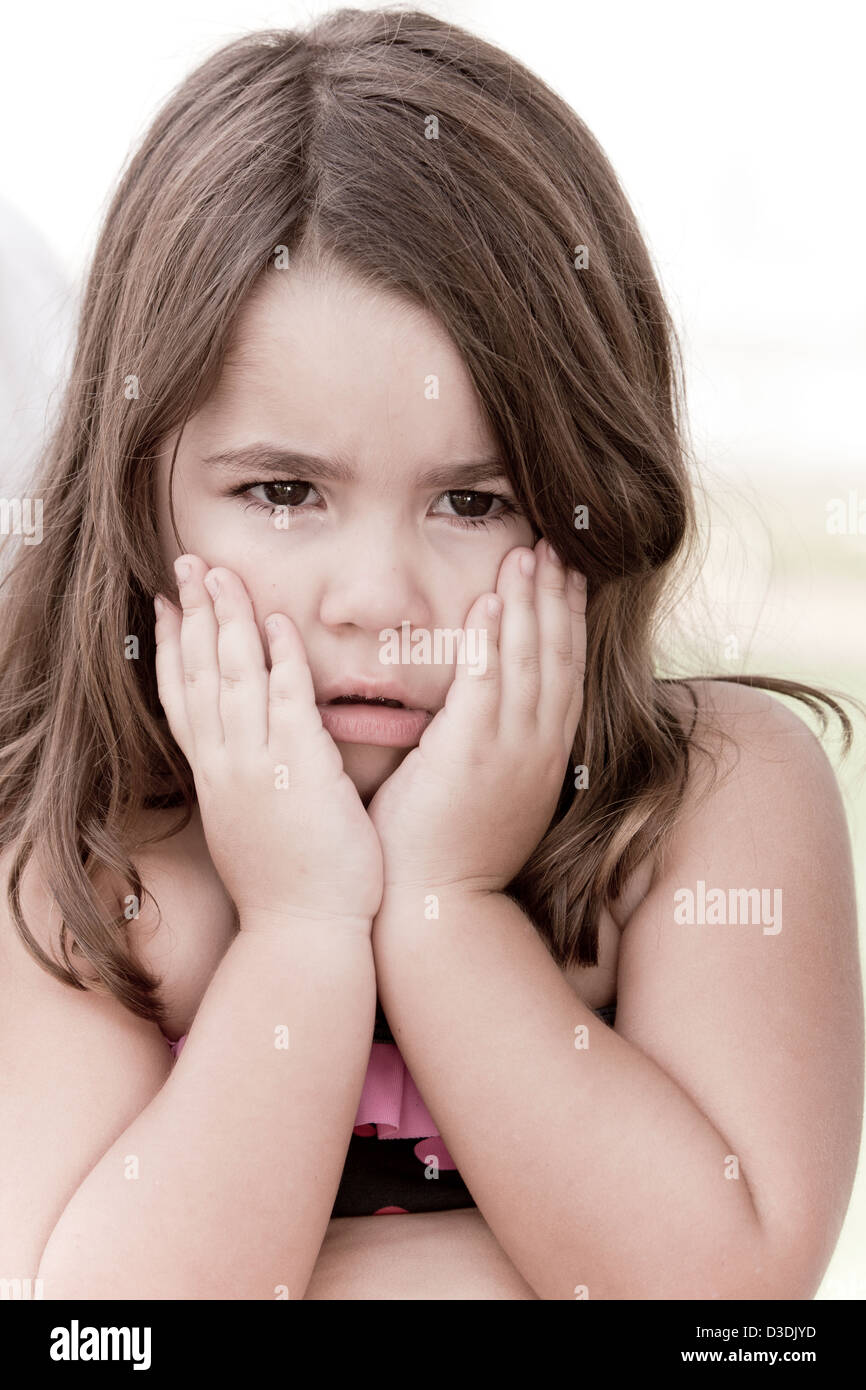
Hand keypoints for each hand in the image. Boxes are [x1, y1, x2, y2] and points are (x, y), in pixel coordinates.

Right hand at [153, 555, 383, 927]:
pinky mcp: (300, 766)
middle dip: (193, 612)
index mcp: (213, 777)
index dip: (173, 647)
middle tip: (188, 563)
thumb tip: (250, 762)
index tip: (167, 606)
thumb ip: (247, 784)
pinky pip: (287, 697)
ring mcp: (258, 763)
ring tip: (221, 572)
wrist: (303, 932)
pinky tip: (275, 620)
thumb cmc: (288, 887)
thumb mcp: (249, 826)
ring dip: (228, 618)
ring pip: (234, 675)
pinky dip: (279, 656)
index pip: (182, 698)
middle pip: (200, 672)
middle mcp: (225, 764)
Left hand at [365, 538, 586, 894]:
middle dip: (558, 596)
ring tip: (528, 553)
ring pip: (530, 663)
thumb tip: (482, 717)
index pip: (565, 674)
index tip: (568, 577)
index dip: (568, 620)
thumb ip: (491, 749)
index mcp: (543, 759)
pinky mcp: (471, 758)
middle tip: (558, 545)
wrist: (435, 912)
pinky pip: (487, 686)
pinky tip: (491, 601)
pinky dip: (493, 642)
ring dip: (529, 603)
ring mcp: (510, 755)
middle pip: (558, 658)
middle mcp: (538, 751)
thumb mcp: (485, 794)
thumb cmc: (445, 855)